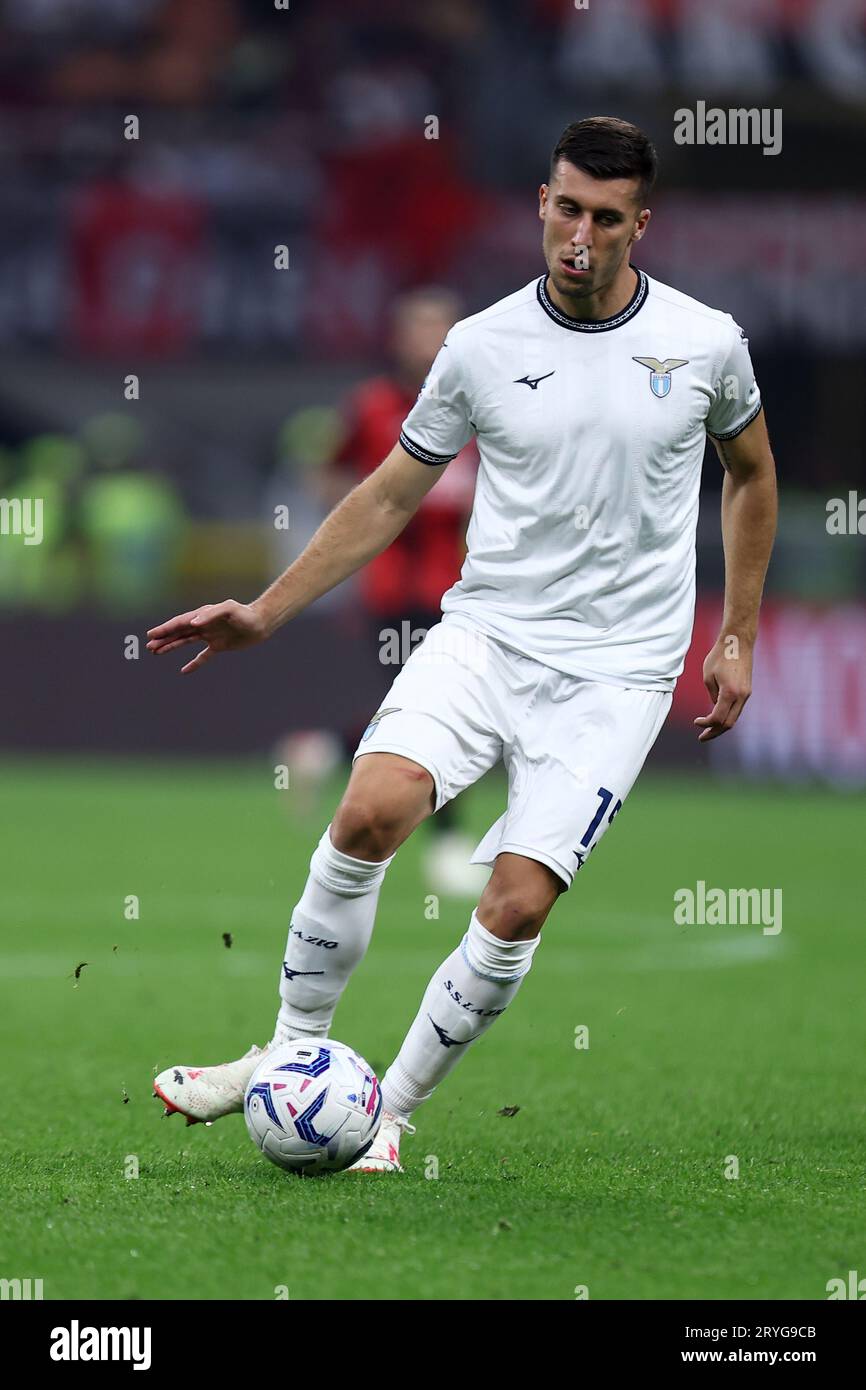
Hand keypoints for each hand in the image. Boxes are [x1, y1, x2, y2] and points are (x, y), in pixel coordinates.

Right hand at [146, 600, 268, 673]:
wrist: (262, 623)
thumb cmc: (245, 614)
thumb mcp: (229, 609)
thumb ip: (210, 614)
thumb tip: (192, 623)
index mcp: (203, 615)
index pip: (180, 623)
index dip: (165, 629)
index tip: (151, 635)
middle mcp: (204, 625)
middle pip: (179, 632)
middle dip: (163, 639)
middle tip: (148, 646)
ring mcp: (211, 635)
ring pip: (186, 642)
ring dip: (172, 646)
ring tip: (157, 652)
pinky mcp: (219, 646)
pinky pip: (203, 656)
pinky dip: (194, 663)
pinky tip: (184, 670)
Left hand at [694, 636, 752, 741]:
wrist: (738, 641)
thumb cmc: (720, 656)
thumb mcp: (708, 676)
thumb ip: (711, 695)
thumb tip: (714, 707)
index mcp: (730, 693)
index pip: (718, 718)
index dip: (706, 724)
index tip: (696, 722)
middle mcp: (741, 696)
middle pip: (729, 723)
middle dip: (714, 732)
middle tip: (702, 737)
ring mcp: (746, 694)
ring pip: (734, 717)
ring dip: (721, 726)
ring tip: (708, 730)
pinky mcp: (747, 690)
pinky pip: (737, 709)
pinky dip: (727, 716)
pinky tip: (716, 717)